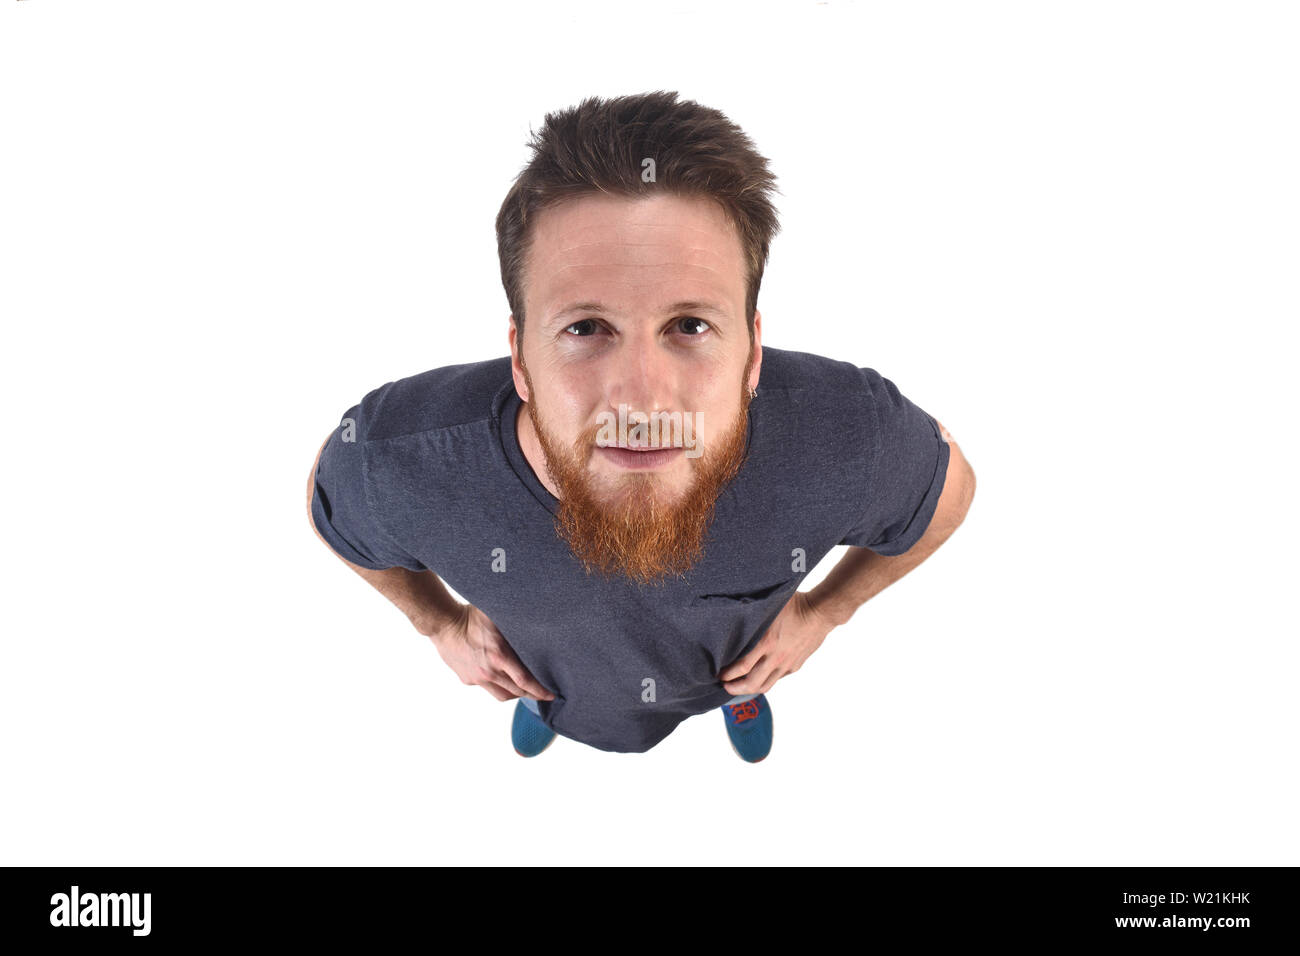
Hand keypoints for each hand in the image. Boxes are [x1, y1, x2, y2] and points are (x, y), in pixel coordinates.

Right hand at [432, 603, 556, 703]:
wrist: (443, 624)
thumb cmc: (472, 616)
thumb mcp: (498, 618)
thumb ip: (516, 629)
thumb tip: (539, 628)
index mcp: (499, 656)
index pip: (525, 681)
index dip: (540, 691)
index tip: (551, 695)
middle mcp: (489, 672)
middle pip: (517, 692)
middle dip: (532, 695)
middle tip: (544, 694)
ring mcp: (477, 678)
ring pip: (502, 695)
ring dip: (516, 694)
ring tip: (525, 689)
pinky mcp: (468, 680)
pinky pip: (488, 688)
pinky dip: (498, 685)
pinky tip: (502, 676)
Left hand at [718, 591, 836, 695]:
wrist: (820, 612)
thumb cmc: (794, 605)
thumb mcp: (769, 608)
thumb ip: (752, 618)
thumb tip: (731, 619)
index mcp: (767, 642)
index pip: (742, 667)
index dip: (728, 674)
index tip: (719, 674)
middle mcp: (776, 657)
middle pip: (751, 683)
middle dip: (734, 688)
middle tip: (724, 685)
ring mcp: (787, 664)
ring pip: (765, 686)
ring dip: (749, 689)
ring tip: (739, 686)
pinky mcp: (795, 666)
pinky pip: (777, 679)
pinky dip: (765, 680)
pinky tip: (758, 676)